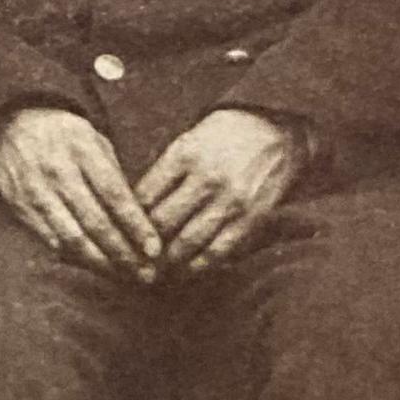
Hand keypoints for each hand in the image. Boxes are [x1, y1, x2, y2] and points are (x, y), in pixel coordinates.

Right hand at [0, 105, 163, 282]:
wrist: (8, 126)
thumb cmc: (64, 136)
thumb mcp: (93, 140)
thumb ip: (114, 175)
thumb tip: (139, 219)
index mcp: (82, 149)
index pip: (114, 194)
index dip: (136, 225)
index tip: (155, 249)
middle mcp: (57, 172)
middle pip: (95, 222)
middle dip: (124, 253)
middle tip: (147, 274)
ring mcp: (36, 193)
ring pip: (72, 239)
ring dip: (102, 264)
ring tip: (125, 276)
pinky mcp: (21, 210)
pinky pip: (52, 242)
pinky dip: (76, 259)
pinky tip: (96, 267)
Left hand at [135, 108, 306, 272]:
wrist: (277, 128)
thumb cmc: (226, 134)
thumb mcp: (189, 139)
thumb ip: (165, 171)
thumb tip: (136, 206)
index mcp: (185, 154)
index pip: (144, 196)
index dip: (128, 219)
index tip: (122, 232)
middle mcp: (207, 178)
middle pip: (162, 223)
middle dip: (143, 244)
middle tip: (133, 257)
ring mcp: (230, 200)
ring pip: (187, 242)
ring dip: (167, 260)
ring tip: (155, 269)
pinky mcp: (251, 218)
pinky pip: (218, 251)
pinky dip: (198, 265)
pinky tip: (186, 270)